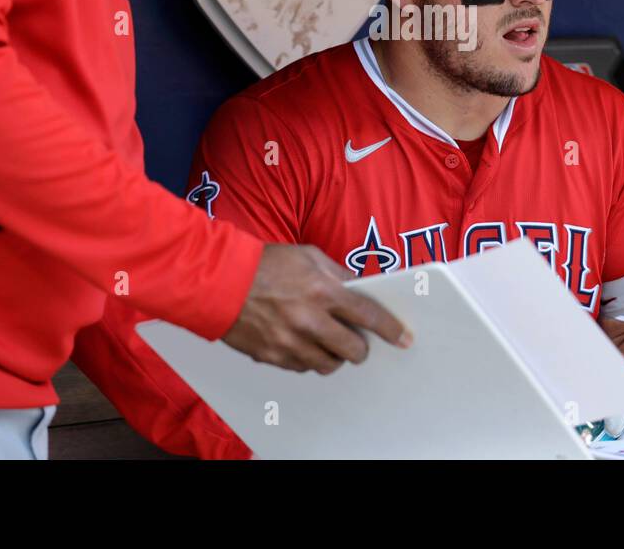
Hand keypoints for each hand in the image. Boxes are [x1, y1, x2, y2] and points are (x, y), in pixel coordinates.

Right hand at [223, 244, 411, 374]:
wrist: (220, 282)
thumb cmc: (264, 264)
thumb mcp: (307, 255)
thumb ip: (337, 273)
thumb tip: (358, 289)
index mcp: (322, 291)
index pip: (368, 316)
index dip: (390, 329)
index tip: (403, 338)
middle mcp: (309, 320)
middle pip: (352, 349)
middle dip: (360, 348)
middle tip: (357, 341)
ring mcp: (290, 342)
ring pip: (328, 364)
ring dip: (333, 355)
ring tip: (325, 340)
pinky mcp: (272, 356)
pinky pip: (302, 368)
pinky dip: (307, 358)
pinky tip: (301, 342)